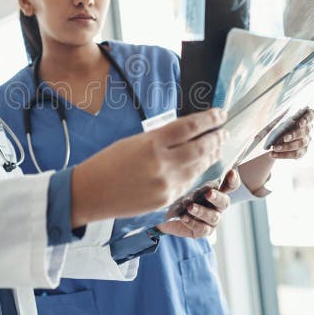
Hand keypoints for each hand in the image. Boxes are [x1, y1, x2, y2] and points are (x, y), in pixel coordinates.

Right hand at [71, 108, 227, 226]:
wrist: (90, 193)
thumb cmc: (108, 164)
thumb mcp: (133, 141)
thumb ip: (160, 138)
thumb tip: (187, 131)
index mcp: (151, 143)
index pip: (190, 126)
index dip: (210, 119)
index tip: (220, 114)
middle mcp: (162, 163)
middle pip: (201, 147)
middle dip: (216, 138)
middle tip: (223, 131)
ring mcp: (166, 184)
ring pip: (199, 166)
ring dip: (212, 155)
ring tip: (217, 147)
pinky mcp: (166, 200)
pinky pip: (189, 183)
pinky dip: (198, 172)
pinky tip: (202, 165)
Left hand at [157, 168, 239, 237]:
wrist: (166, 216)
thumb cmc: (180, 197)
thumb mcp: (185, 186)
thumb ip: (192, 180)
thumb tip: (191, 166)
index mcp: (216, 191)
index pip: (230, 185)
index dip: (233, 180)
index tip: (231, 172)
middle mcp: (217, 206)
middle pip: (224, 202)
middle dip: (217, 197)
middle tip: (208, 193)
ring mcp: (212, 220)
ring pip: (213, 217)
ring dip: (202, 211)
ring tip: (190, 207)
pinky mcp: (204, 231)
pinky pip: (202, 229)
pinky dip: (193, 222)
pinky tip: (184, 217)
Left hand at [270, 108, 313, 159]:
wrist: (275, 138)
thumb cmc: (279, 125)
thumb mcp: (279, 120)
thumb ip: (281, 120)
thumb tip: (275, 121)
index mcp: (304, 118)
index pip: (311, 115)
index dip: (308, 118)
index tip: (301, 121)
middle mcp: (307, 130)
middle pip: (304, 131)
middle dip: (294, 135)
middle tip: (284, 138)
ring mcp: (306, 141)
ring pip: (299, 144)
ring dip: (286, 146)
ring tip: (274, 148)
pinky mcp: (302, 152)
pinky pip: (294, 154)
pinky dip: (283, 155)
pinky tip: (272, 154)